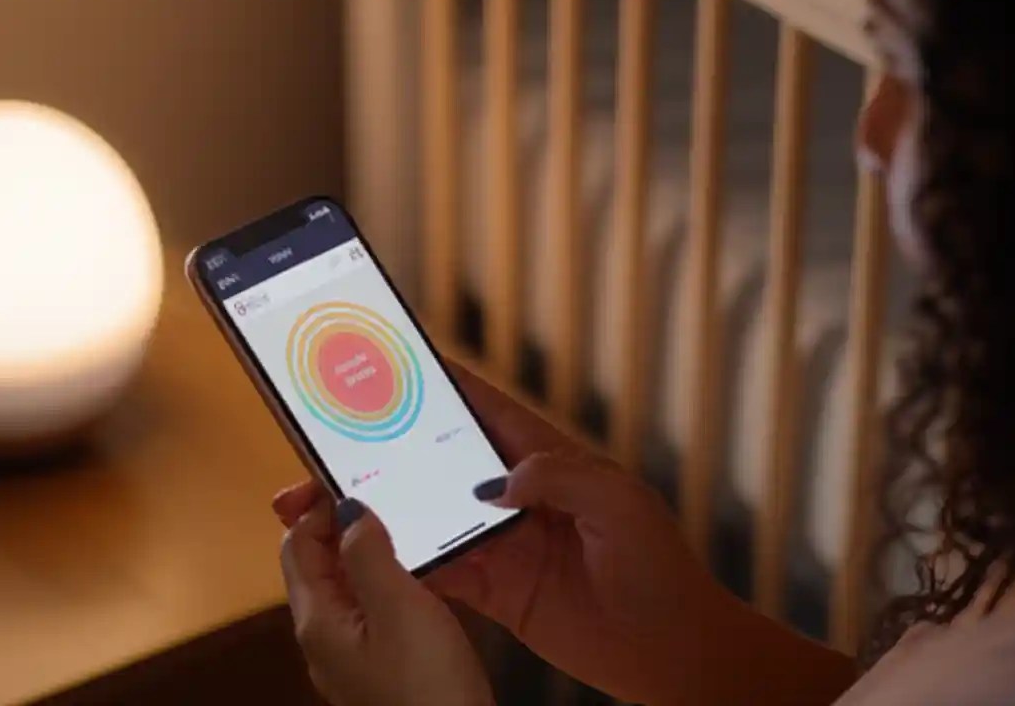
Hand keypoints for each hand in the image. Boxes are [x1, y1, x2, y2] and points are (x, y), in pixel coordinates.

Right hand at [273, 364, 724, 703]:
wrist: (672, 653)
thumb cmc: (661, 570)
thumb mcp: (620, 505)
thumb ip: (560, 477)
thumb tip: (497, 480)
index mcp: (551, 462)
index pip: (488, 411)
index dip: (446, 385)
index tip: (399, 362)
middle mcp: (520, 497)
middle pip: (445, 461)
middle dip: (398, 446)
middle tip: (346, 435)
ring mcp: (504, 543)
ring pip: (433, 514)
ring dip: (392, 506)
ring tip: (342, 496)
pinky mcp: (496, 590)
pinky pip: (440, 570)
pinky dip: (406, 563)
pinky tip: (372, 556)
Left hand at [279, 495, 493, 705]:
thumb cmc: (427, 685)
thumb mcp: (399, 608)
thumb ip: (369, 554)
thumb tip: (349, 512)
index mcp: (317, 620)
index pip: (296, 545)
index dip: (315, 506)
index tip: (348, 473)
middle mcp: (324, 638)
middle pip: (317, 564)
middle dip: (338, 522)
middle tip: (377, 488)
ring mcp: (350, 657)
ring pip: (346, 586)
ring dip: (365, 548)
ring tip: (402, 518)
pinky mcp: (379, 669)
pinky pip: (369, 609)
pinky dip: (384, 577)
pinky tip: (418, 570)